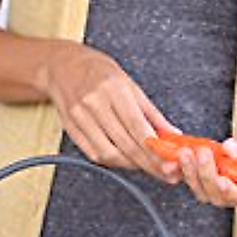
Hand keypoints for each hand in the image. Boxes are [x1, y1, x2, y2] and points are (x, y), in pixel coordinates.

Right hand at [41, 41, 177, 176]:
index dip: (154, 148)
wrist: (64, 66)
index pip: (136, 126)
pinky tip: (124, 158)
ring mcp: (79, 117)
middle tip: (164, 170)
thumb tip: (172, 135)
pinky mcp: (70, 129)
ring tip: (144, 163)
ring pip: (108, 153)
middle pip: (124, 143)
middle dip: (147, 162)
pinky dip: (112, 161)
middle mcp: (94, 103)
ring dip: (130, 163)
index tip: (169, 160)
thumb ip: (152, 113)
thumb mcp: (130, 85)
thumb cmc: (100, 73)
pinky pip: (93, 154)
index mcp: (113, 89)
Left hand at [168, 111, 236, 210]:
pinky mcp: (218, 170)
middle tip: (198, 153)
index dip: (231, 193)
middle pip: (219, 195)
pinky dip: (187, 165)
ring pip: (204, 188)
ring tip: (185, 151)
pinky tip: (180, 151)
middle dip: (205, 176)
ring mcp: (230, 182)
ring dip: (192, 172)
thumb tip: (229, 150)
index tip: (221, 180)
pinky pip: (198, 173)